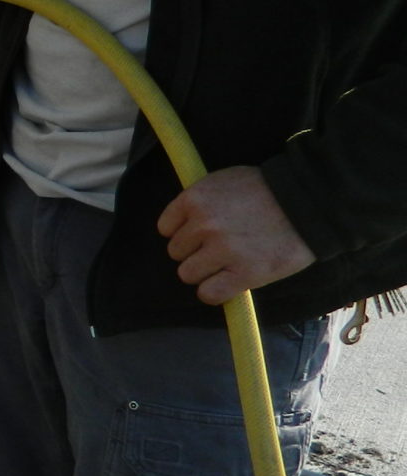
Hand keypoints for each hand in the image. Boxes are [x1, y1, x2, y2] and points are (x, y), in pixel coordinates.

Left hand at [156, 166, 315, 306]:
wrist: (310, 200)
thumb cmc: (268, 189)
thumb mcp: (225, 181)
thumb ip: (201, 202)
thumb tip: (182, 224)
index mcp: (195, 198)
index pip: (166, 228)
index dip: (183, 232)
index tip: (200, 234)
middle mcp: (204, 225)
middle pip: (176, 252)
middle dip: (195, 252)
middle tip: (220, 247)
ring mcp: (223, 250)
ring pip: (188, 274)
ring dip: (205, 272)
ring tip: (228, 263)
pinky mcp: (245, 273)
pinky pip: (209, 293)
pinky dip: (216, 291)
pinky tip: (230, 282)